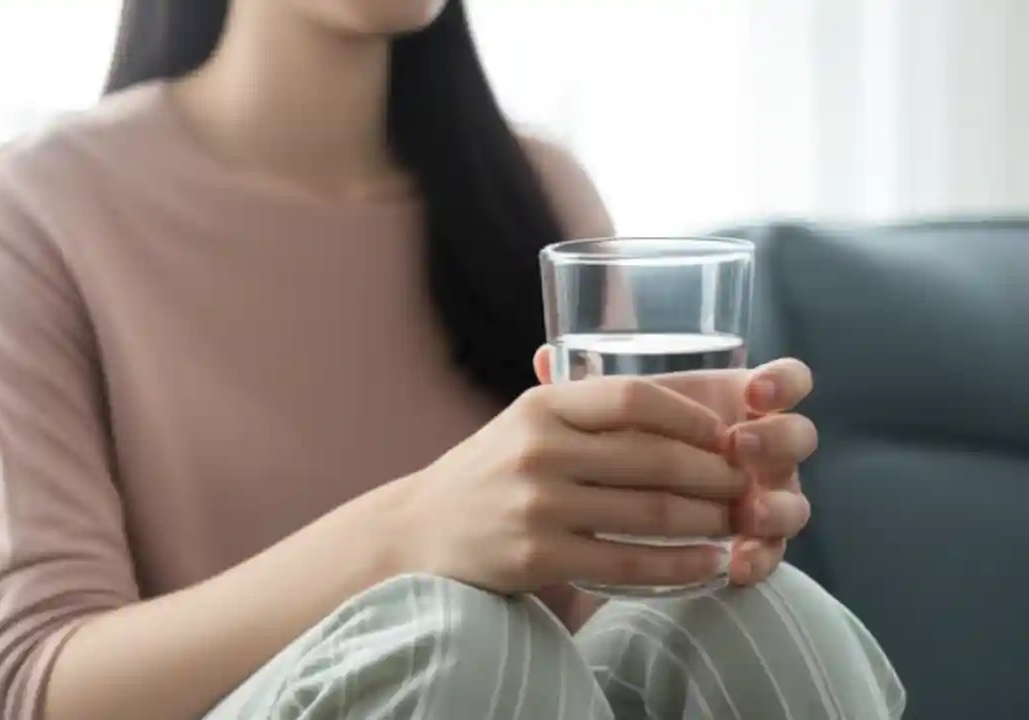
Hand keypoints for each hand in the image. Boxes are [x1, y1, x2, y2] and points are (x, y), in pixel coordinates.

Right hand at [394, 377, 747, 594]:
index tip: (725, 433)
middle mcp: (539, 449)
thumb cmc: (486, 475)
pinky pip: (628, 562)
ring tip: (739, 521)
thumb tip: (673, 399)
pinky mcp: (537, 556)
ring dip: (708, 519)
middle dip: (716, 473)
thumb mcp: (522, 423)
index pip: (633, 397)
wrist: (418, 532)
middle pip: (653, 457)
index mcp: (541, 406)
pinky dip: (680, 564)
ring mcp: (537, 504)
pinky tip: (710, 563)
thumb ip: (581, 409)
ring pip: (650, 511)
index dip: (691, 416)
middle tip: (748, 484)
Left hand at [642, 359, 816, 585]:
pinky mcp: (754, 544)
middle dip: (777, 439)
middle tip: (741, 443)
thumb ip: (649, 402)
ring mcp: (766, 498)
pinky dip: (758, 559)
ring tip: (752, 514)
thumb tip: (640, 391)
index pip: (789, 383)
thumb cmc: (624, 437)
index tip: (755, 392)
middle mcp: (766, 451)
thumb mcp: (630, 411)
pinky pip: (770, 555)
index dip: (784, 384)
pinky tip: (736, 564)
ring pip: (794, 503)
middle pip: (798, 439)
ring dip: (778, 508)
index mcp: (748, 407)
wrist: (608, 493)